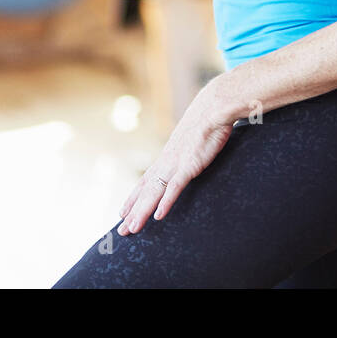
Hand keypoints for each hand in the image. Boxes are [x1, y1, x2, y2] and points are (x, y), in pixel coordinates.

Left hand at [117, 82, 234, 234]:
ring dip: (143, 211)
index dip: (133, 198)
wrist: (214, 106)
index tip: (122, 212)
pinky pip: (175, 187)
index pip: (145, 181)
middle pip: (145, 191)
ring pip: (154, 192)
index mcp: (167, 157)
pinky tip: (159, 216)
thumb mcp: (192, 139)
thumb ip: (187, 150)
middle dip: (133, 212)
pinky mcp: (190, 164)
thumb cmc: (206, 120)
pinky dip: (166, 201)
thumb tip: (187, 153)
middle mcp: (167, 161)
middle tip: (122, 231)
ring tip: (132, 228)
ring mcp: (176, 163)